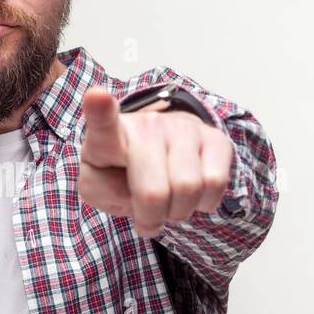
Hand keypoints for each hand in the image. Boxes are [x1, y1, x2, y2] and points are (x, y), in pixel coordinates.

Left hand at [78, 85, 233, 237]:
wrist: (155, 158)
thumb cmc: (120, 174)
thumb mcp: (97, 187)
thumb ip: (104, 191)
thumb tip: (142, 190)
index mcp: (108, 136)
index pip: (104, 122)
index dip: (100, 109)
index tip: (97, 95)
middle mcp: (148, 125)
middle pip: (154, 192)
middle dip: (152, 217)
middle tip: (147, 214)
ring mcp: (183, 128)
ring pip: (189, 189)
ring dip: (179, 212)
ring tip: (169, 201)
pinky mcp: (214, 137)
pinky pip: (216, 184)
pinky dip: (204, 203)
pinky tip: (191, 193)